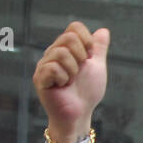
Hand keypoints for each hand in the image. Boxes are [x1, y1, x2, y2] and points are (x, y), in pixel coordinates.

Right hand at [33, 22, 109, 142]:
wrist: (80, 114)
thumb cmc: (87, 92)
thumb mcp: (96, 67)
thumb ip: (98, 49)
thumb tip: (103, 30)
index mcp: (65, 48)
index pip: (74, 28)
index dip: (86, 40)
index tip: (89, 58)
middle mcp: (52, 53)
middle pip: (68, 38)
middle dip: (81, 57)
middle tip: (78, 73)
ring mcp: (44, 65)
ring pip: (61, 53)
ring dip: (73, 70)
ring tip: (70, 81)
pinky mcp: (39, 78)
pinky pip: (53, 68)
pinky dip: (63, 78)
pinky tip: (61, 87)